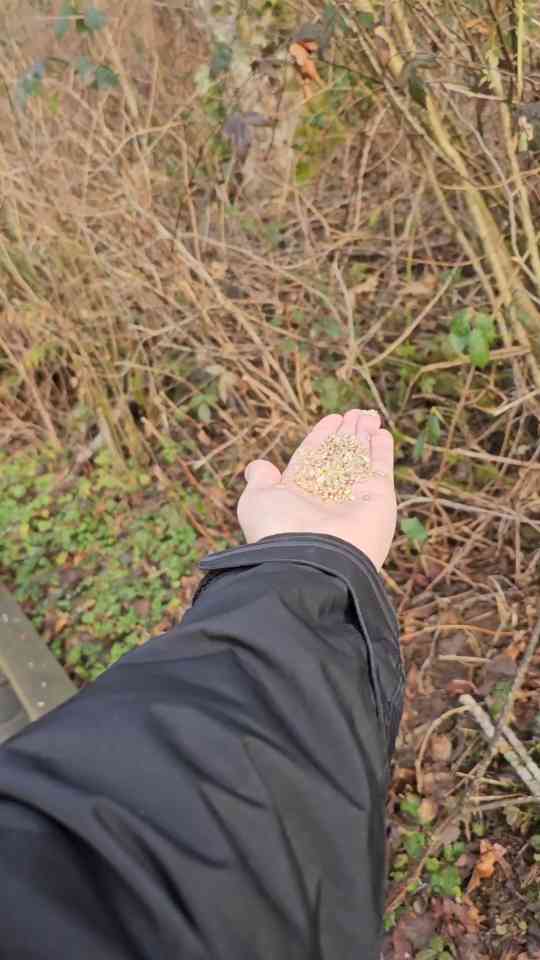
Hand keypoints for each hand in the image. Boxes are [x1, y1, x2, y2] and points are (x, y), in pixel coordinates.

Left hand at [237, 410, 395, 570]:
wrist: (312, 558)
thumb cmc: (279, 529)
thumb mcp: (256, 500)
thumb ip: (260, 480)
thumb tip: (260, 467)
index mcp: (301, 495)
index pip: (315, 458)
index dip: (323, 438)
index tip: (332, 419)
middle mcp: (329, 497)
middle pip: (341, 457)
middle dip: (347, 434)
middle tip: (354, 413)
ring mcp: (355, 498)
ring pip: (362, 460)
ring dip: (365, 436)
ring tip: (368, 414)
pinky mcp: (379, 499)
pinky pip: (380, 470)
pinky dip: (382, 452)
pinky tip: (381, 433)